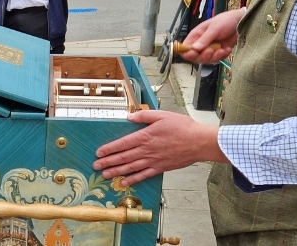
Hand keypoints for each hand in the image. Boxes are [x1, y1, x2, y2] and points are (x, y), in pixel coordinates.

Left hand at [93, 110, 226, 187]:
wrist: (199, 142)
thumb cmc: (183, 127)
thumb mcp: (162, 115)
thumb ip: (144, 116)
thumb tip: (129, 116)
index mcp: (145, 136)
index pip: (122, 143)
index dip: (109, 149)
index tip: (99, 152)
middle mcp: (147, 150)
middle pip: (123, 157)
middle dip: (108, 162)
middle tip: (96, 166)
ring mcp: (153, 160)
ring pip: (131, 167)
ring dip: (117, 171)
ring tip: (105, 174)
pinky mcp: (161, 168)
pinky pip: (144, 175)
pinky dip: (133, 179)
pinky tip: (124, 182)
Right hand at [179, 8, 244, 62]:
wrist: (241, 22)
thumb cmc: (226, 21)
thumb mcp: (214, 28)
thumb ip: (205, 39)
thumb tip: (194, 48)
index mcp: (196, 35)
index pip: (185, 47)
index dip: (188, 52)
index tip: (194, 53)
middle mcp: (201, 43)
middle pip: (195, 57)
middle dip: (204, 56)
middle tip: (211, 50)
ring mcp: (210, 48)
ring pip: (206, 60)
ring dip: (215, 56)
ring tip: (222, 49)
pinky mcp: (218, 52)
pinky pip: (217, 59)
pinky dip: (222, 56)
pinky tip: (227, 49)